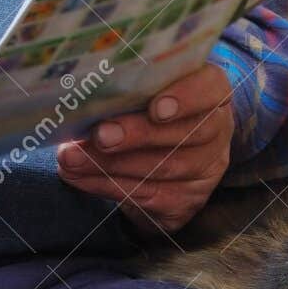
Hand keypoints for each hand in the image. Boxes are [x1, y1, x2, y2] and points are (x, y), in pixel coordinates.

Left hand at [57, 64, 233, 235]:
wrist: (158, 161)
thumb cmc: (143, 109)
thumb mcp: (141, 91)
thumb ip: (124, 89)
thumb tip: (79, 95)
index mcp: (209, 91)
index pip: (212, 88)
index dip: (186, 98)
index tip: (155, 108)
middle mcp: (216, 128)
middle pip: (186, 132)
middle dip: (138, 135)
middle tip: (99, 135)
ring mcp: (206, 168)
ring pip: (164, 168)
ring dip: (111, 164)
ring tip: (72, 158)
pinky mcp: (187, 200)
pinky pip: (148, 195)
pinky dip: (106, 185)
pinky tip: (79, 177)